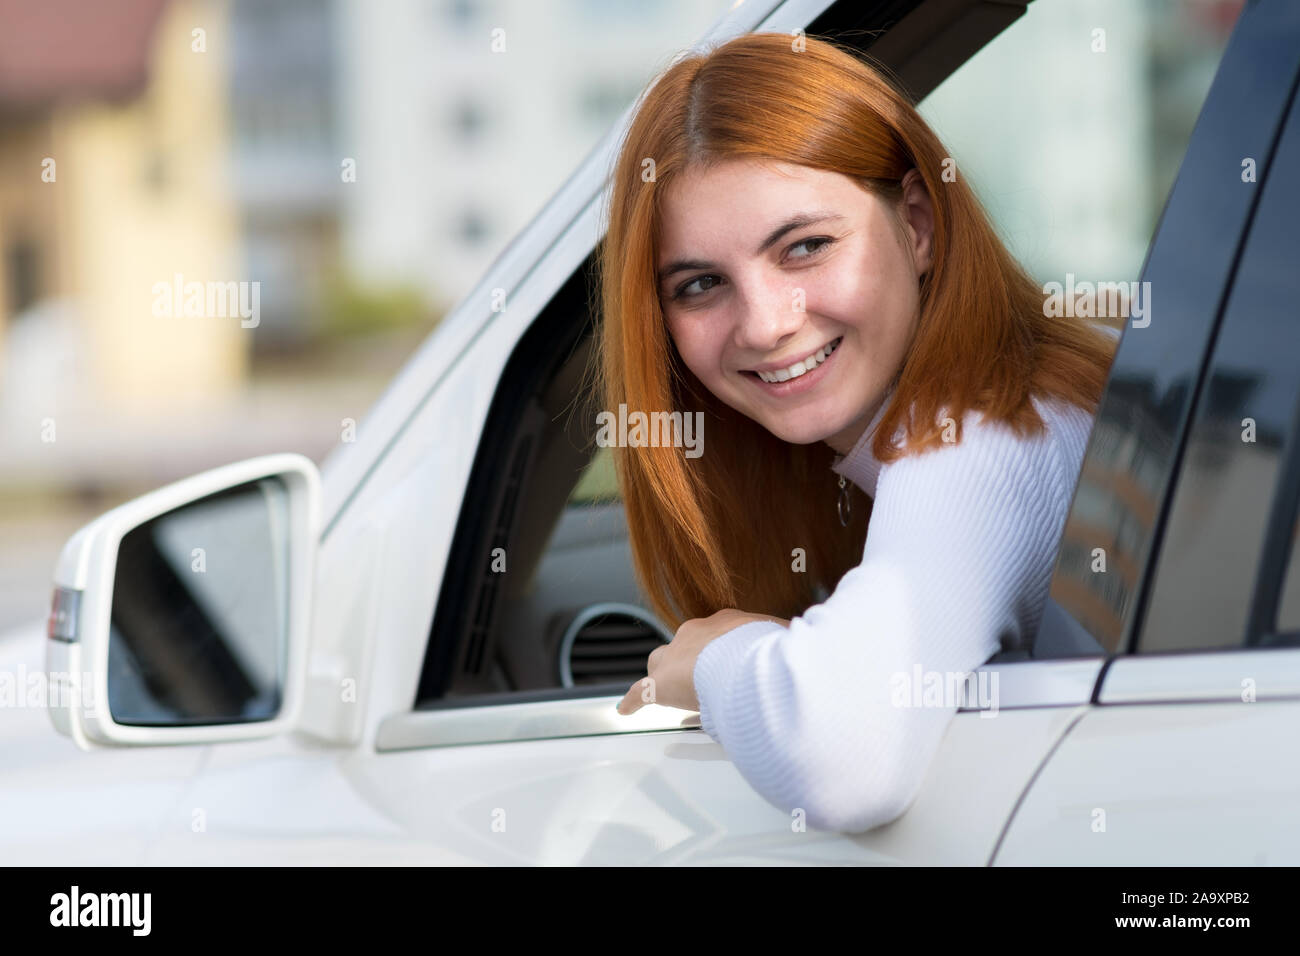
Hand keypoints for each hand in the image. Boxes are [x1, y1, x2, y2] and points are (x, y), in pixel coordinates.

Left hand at [615, 608, 789, 715]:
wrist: (747, 661)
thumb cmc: (771, 652)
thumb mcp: (788, 642)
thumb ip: (791, 644)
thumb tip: (807, 641)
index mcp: (726, 624)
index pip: (719, 634)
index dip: (724, 648)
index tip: (733, 658)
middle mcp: (696, 633)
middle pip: (686, 644)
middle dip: (693, 657)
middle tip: (704, 675)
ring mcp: (676, 656)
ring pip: (661, 661)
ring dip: (666, 672)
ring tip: (671, 687)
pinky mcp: (662, 683)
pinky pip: (641, 692)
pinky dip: (633, 701)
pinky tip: (625, 709)